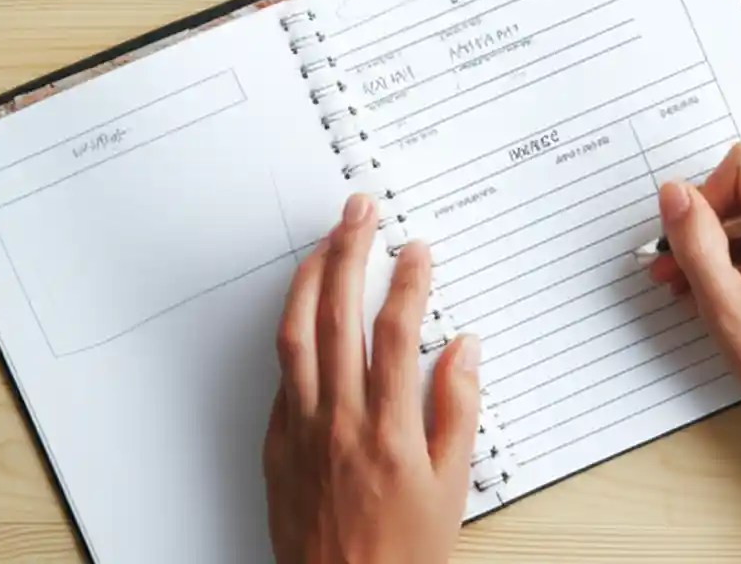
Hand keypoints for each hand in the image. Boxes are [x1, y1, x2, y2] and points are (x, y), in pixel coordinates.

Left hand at [263, 193, 479, 563]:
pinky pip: (280, 376)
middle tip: (358, 211)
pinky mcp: (277, 445)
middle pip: (337, 316)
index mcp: (388, 430)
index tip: (416, 249)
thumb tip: (463, 348)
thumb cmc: (403, 552)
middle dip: (349, 252)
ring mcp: (300, 430)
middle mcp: (338, 420)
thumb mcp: (452, 486)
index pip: (395, 332)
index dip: (407, 281)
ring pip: (295, 336)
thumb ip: (458, 410)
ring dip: (308, 279)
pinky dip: (291, 332)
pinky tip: (303, 313)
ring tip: (324, 242)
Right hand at [649, 143, 740, 427]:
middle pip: (738, 189)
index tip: (690, 244)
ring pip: (739, 216)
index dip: (706, 199)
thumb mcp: (725, 301)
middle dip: (700, 226)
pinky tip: (700, 290)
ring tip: (678, 284)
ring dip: (705, 247)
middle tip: (670, 266)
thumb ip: (695, 241)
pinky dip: (722, 261)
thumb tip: (671, 192)